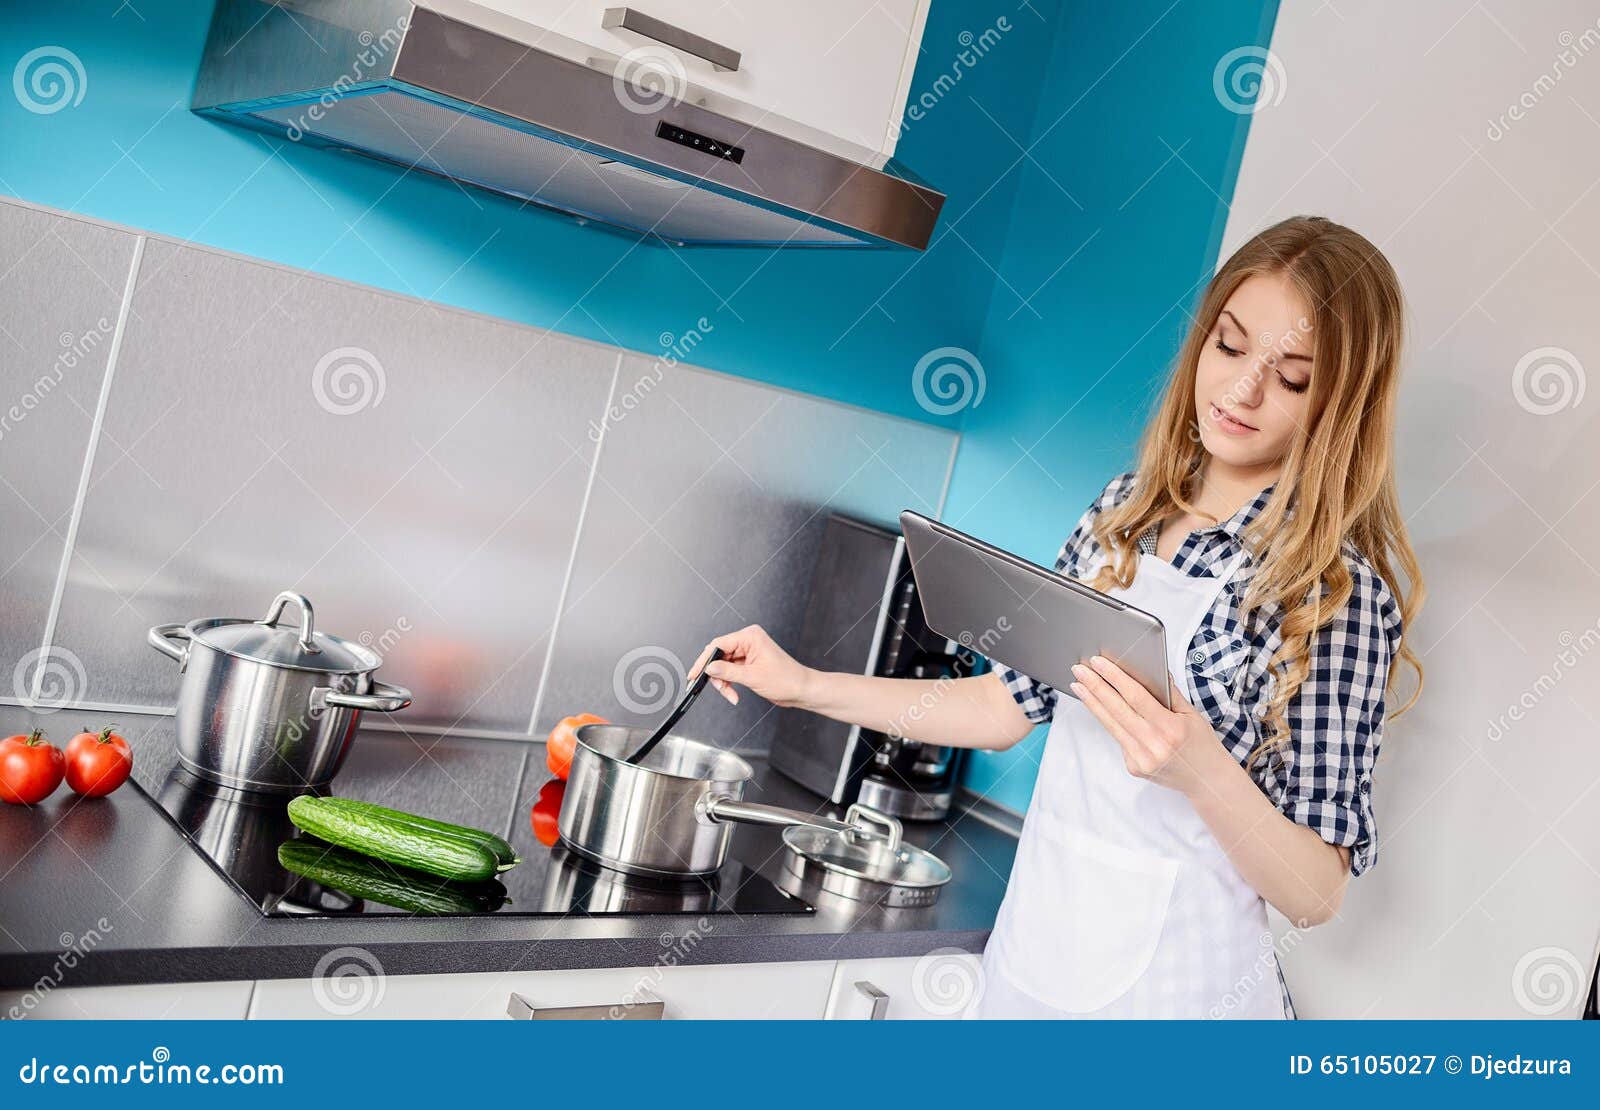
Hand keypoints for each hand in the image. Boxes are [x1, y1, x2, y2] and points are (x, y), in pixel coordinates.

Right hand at [690, 625, 813, 708]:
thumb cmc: (786, 680)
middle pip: (719, 655)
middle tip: (715, 687)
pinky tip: (733, 694)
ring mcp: (748, 652)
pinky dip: (729, 683)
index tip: (694, 673)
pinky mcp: (749, 663)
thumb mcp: (752, 677)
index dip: (704, 660)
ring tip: (729, 694)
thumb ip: (727, 671)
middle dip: (716, 674)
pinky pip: (731, 671)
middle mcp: (748, 641)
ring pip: (723, 665)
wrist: (801, 690)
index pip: (718, 644)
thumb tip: (708, 667)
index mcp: (750, 636)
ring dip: (723, 682)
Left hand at [1068, 655, 1226, 796]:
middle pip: (1117, 710)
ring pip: (1111, 725)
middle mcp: (1154, 745)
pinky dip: (1110, 722)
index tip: (1098, 662)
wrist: (1207, 781)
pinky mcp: (1134, 768)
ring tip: (1079, 686)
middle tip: (1079, 670)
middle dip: (1095, 687)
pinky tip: (1100, 707)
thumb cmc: (1201, 744)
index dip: (1114, 678)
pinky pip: (1119, 739)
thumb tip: (1149, 668)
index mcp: (1171, 728)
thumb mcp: (1191, 715)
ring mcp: (1141, 759)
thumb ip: (1169, 692)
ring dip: (1092, 703)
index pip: (1136, 697)